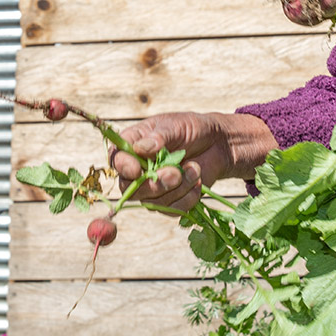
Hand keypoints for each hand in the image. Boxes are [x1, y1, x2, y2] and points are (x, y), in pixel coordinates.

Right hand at [110, 112, 276, 214]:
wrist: (217, 145)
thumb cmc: (193, 129)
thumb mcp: (177, 126)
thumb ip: (159, 137)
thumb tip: (141, 148)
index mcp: (133, 146)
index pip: (117, 159)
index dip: (123, 167)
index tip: (137, 170)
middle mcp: (137, 170)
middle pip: (129, 188)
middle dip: (154, 184)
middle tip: (175, 173)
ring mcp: (152, 188)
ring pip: (153, 202)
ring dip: (177, 189)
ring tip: (195, 169)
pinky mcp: (169, 202)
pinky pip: (172, 210)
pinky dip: (188, 198)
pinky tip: (197, 183)